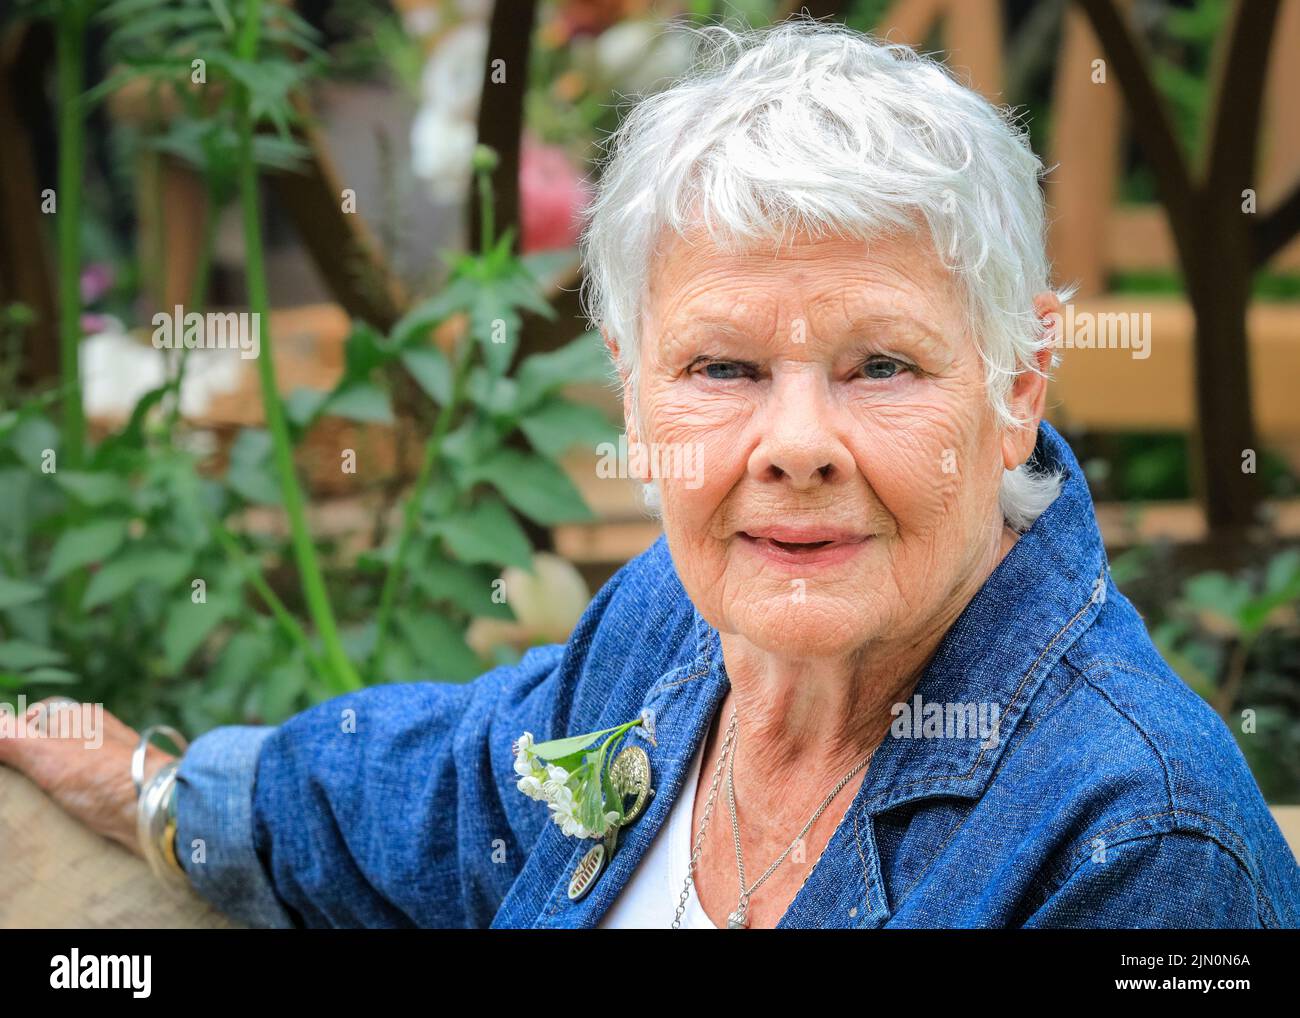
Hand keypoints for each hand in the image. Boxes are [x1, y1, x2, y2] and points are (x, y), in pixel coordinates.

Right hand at [0, 696, 175, 856]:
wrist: (160, 807)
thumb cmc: (104, 776)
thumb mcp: (47, 754)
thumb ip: (11, 737)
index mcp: (84, 718)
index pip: (40, 715)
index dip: (16, 733)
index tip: (4, 757)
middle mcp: (101, 735)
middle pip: (55, 744)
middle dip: (34, 763)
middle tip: (16, 788)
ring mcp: (115, 762)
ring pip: (74, 768)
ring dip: (54, 785)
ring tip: (35, 806)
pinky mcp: (124, 790)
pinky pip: (91, 791)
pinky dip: (76, 801)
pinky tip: (66, 816)